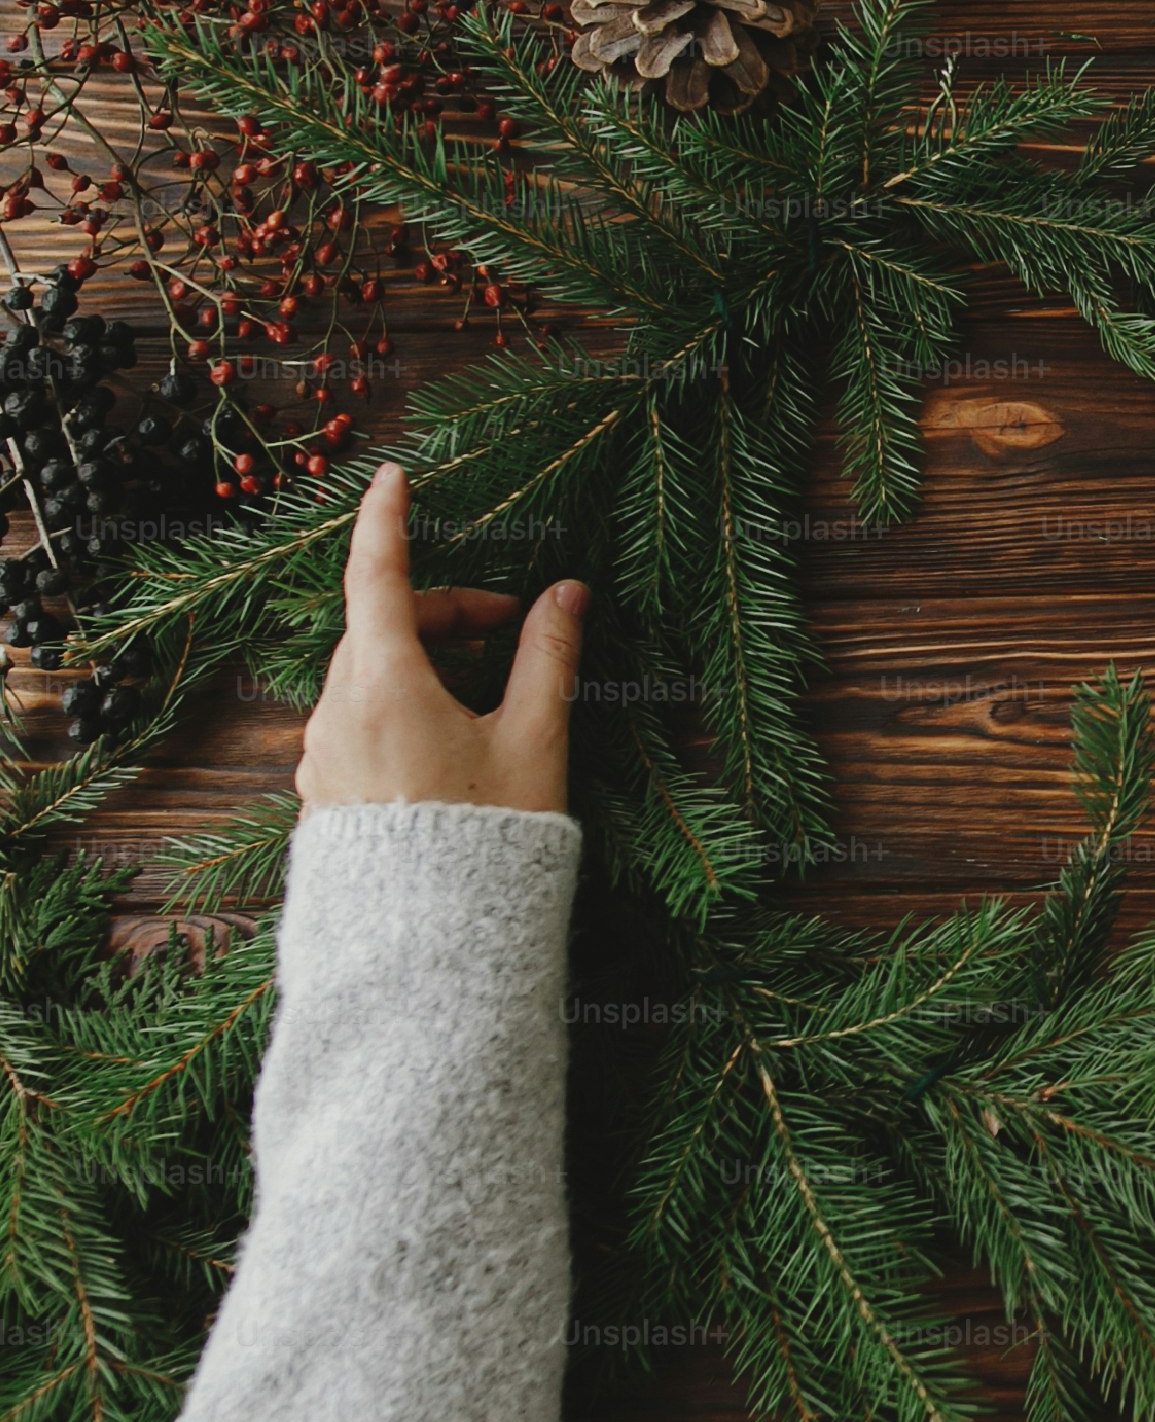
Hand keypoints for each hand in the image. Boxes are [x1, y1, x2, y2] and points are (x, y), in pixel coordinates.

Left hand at [296, 463, 588, 813]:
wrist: (432, 945)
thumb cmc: (490, 839)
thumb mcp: (535, 741)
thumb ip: (547, 658)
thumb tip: (565, 595)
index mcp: (384, 685)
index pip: (376, 576)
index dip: (386, 520)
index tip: (393, 476)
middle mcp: (336, 713)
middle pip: (378, 627)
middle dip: (441, 612)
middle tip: (511, 626)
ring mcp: (320, 757)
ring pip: (365, 676)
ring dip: (421, 662)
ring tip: (488, 694)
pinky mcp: (322, 795)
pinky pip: (356, 724)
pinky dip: (400, 707)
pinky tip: (450, 744)